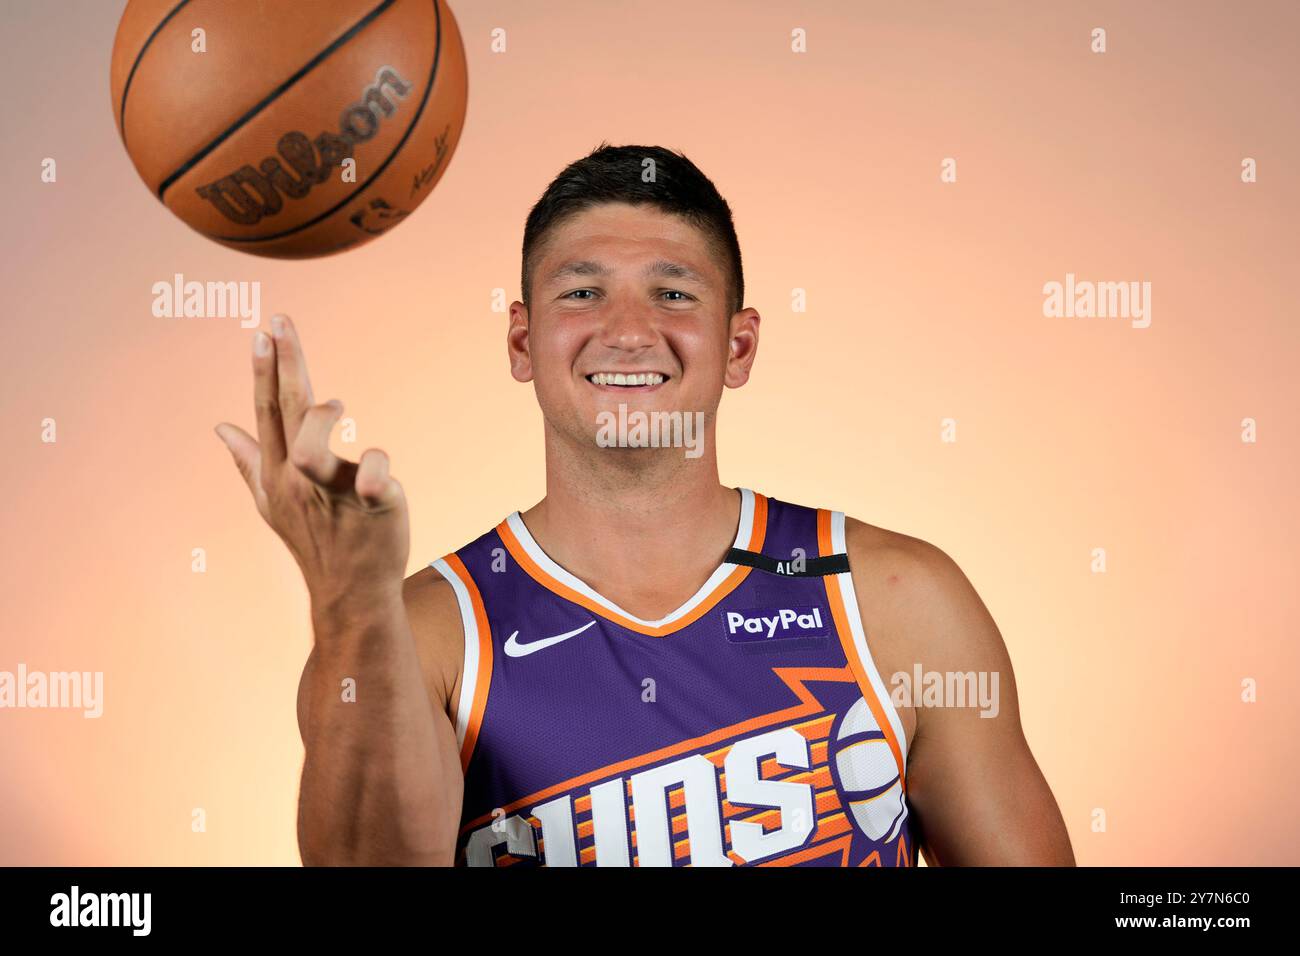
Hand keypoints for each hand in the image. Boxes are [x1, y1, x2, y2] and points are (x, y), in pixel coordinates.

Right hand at [214, 314, 408, 608]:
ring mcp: (333, 493)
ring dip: (322, 417)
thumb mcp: (273, 504)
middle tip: (280, 322)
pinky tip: (378, 475)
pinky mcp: (372, 505)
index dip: (265, 372)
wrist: (350, 594)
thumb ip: (249, 462)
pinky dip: (376, 466)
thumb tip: (220, 426)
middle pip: (289, 413)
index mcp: (279, 474)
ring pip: (315, 445)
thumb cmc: (315, 541)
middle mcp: (300, 480)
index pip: (267, 413)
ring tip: (337, 407)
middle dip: (284, 364)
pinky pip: (372, 474)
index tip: (262, 332)